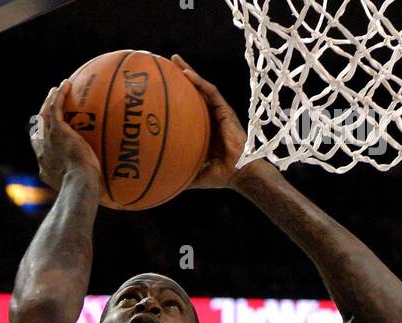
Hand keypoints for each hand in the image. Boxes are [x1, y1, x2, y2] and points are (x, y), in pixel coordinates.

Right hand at [31, 82, 101, 191]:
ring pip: (44, 116)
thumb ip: (88, 186)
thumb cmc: (85, 193)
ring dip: (48, 101)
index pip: (41, 152)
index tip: (48, 135)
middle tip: (48, 109)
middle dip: (41, 119)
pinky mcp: (56, 130)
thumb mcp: (84, 191)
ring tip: (55, 91)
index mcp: (45, 168)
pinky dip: (58, 95)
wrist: (79, 185)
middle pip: (37, 131)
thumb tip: (105, 192)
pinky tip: (66, 84)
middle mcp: (42, 153)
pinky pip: (55, 107)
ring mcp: (48, 140)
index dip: (42, 141)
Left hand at [170, 56, 250, 189]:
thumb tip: (162, 183)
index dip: (177, 96)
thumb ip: (181, 172)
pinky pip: (211, 92)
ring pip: (201, 86)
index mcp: (203, 128)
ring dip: (189, 72)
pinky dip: (199, 82)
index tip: (162, 88)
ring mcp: (218, 111)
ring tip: (174, 60)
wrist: (240, 173)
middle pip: (194, 91)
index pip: (188, 106)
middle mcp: (210, 116)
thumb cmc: (221, 175)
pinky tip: (187, 74)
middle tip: (165, 64)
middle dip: (181, 76)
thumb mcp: (196, 174)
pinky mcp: (225, 110)